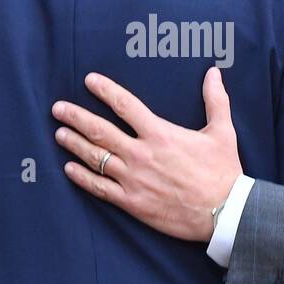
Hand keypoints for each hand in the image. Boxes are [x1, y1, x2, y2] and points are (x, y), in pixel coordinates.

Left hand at [52, 67, 242, 242]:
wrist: (224, 212)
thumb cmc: (223, 171)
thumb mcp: (222, 131)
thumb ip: (215, 100)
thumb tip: (214, 72)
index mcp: (160, 133)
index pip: (125, 105)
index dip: (105, 90)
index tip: (89, 81)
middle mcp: (142, 154)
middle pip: (100, 130)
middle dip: (76, 117)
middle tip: (58, 108)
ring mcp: (134, 179)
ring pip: (95, 158)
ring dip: (74, 144)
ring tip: (59, 133)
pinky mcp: (132, 202)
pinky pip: (100, 188)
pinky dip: (82, 177)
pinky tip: (69, 169)